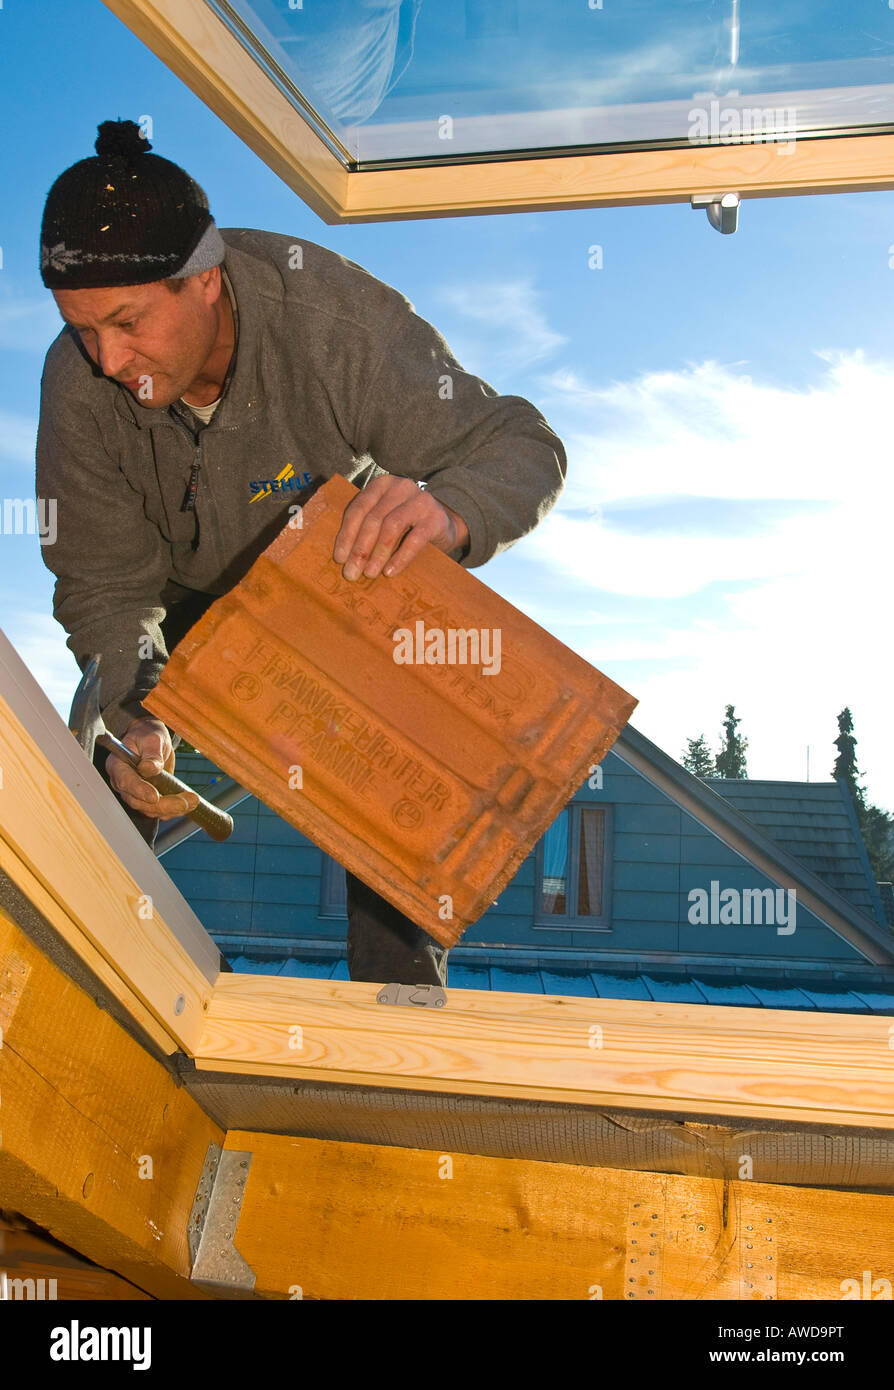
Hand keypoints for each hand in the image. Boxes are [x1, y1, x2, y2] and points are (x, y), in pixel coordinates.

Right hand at [106, 716, 199, 820]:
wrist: (152, 741)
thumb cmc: (148, 736)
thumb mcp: (152, 738)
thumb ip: (152, 754)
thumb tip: (149, 768)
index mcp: (118, 765)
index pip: (125, 781)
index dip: (139, 791)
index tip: (155, 796)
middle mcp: (123, 782)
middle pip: (138, 801)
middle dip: (163, 805)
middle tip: (185, 801)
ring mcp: (134, 793)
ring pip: (150, 809)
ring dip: (173, 809)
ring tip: (192, 801)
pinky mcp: (146, 798)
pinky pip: (158, 810)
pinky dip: (174, 810)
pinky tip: (189, 804)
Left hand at [333, 475, 468, 580]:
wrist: (444, 526)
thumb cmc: (406, 526)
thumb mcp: (384, 519)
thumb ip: (365, 527)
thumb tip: (342, 558)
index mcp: (381, 485)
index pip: (358, 509)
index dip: (346, 535)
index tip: (339, 559)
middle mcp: (400, 487)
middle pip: (373, 518)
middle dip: (360, 548)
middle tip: (352, 572)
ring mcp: (420, 500)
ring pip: (392, 526)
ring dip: (378, 553)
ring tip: (370, 574)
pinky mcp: (435, 518)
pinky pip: (415, 539)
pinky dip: (401, 557)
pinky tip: (390, 572)